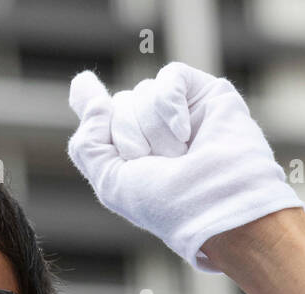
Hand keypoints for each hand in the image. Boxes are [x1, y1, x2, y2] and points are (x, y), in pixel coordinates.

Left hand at [66, 60, 302, 272]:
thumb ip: (88, 143)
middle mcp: (155, 133)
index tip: (84, 87)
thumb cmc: (168, 205)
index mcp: (132, 156)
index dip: (91, 104)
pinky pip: (170, 77)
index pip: (104, 121)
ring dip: (153, 130)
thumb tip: (84, 87)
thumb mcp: (111, 183)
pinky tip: (184, 133)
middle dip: (129, 137)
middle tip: (158, 165)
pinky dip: (170, 104)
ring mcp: (181, 113)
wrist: (219, 203)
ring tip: (179, 157)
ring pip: (141, 92)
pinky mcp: (206, 94)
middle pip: (118, 106)